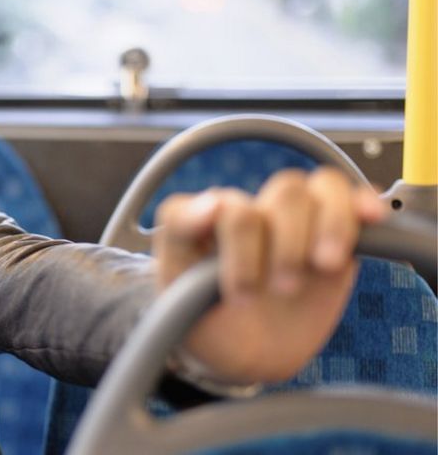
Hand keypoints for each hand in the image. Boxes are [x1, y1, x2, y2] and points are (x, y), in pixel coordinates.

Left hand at [152, 167, 386, 383]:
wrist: (241, 355)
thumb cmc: (204, 322)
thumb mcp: (175, 295)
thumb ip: (179, 238)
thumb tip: (211, 200)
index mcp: (205, 217)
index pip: (223, 204)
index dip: (237, 246)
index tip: (234, 290)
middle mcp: (251, 210)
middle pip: (285, 191)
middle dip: (288, 244)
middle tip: (280, 291)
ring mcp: (291, 221)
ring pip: (322, 188)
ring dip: (328, 227)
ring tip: (322, 266)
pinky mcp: (329, 236)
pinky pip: (349, 200)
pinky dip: (360, 204)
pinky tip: (369, 218)